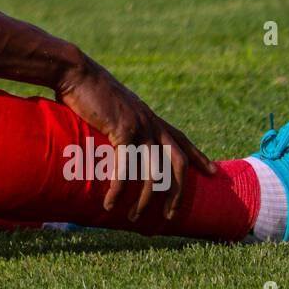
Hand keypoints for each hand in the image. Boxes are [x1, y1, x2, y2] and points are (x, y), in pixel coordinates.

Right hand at [55, 52, 215, 220]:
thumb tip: (112, 136)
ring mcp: (139, 126)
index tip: (213, 172)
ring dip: (146, 199)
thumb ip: (119, 122)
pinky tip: (111, 203)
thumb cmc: (87, 88)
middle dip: (178, 192)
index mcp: (150, 117)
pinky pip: (126, 167)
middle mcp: (151, 123)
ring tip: (134, 217)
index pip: (182, 140)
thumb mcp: (112, 106)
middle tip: (171, 215)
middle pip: (177, 163)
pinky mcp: (122, 130)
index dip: (199, 157)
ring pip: (154, 171)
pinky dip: (119, 188)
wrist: (76, 71)